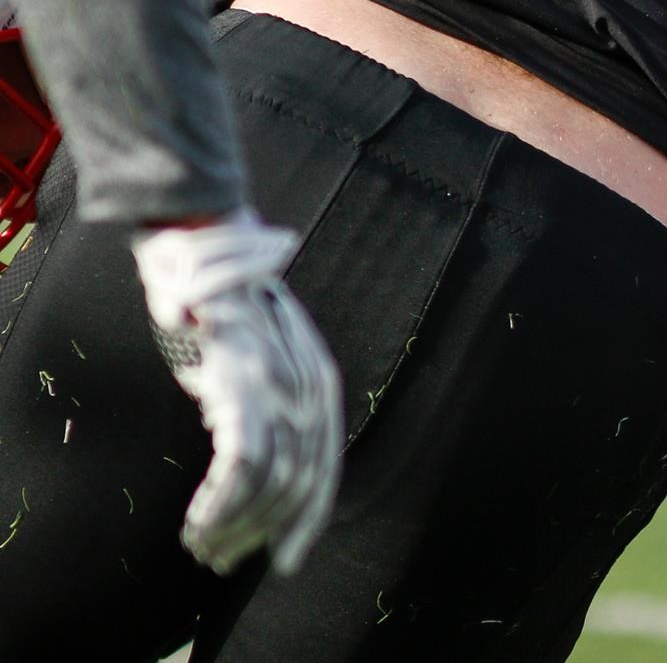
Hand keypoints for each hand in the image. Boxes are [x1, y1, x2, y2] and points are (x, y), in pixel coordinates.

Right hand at [131, 210, 342, 575]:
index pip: (324, 466)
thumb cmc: (228, 310)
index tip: (287, 558)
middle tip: (225, 560)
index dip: (307, 518)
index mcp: (321, 384)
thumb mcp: (264, 359)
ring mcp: (278, 387)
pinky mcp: (242, 385)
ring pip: (270, 483)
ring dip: (234, 526)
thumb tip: (262, 468)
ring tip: (204, 547)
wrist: (204, 251)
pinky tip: (198, 525)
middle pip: (298, 482)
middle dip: (262, 531)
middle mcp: (309, 388)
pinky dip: (220, 504)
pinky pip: (242, 465)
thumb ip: (272, 405)